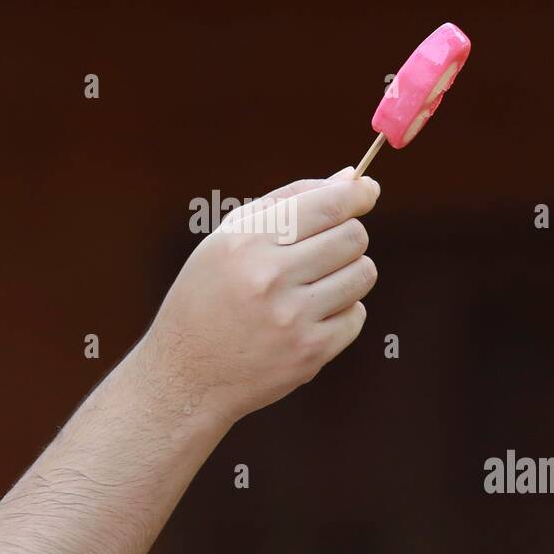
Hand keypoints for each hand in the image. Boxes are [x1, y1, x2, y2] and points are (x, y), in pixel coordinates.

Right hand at [143, 172, 380, 424]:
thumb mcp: (228, 238)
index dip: (358, 193)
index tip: (367, 191)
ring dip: (348, 274)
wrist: (186, 374)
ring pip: (362, 274)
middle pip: (353, 237)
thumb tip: (352, 179)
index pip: (327, 205)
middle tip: (326, 248)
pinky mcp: (309, 353)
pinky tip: (308, 318)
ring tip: (315, 284)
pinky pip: (357, 316)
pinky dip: (340, 312)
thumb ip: (289, 201)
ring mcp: (292, 319)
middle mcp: (269, 278)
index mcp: (246, 242)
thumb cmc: (209, 295)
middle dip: (348, 235)